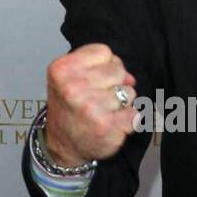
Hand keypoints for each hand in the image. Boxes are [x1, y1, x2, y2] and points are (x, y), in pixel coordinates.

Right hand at [44, 43, 138, 165]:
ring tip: (103, 111)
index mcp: (62, 69)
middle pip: (118, 70)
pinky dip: (127, 119)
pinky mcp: (107, 126)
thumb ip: (99, 67)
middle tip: (98, 98)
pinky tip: (111, 124)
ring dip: (122, 103)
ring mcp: (91, 108)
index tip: (94, 79)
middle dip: (115, 83)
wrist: (62, 145)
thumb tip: (130, 78)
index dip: (105, 65)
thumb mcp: (69, 77)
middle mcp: (74, 87)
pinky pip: (135, 113)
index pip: (104, 52)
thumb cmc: (69, 108)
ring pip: (129, 92)